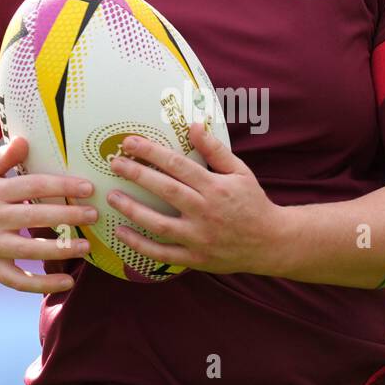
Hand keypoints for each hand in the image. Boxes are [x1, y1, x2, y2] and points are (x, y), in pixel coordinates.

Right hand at [0, 136, 98, 293]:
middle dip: (68, 216)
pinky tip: (66, 282)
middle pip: (36, 217)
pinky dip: (43, 284)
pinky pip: (18, 281)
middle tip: (94, 215)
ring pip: (30, 250)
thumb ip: (2, 157)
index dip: (62, 187)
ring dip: (61, 250)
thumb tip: (24, 140)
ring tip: (86, 246)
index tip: (88, 188)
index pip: (33, 186)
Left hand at [105, 122, 283, 275]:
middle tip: (115, 163)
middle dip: (137, 174)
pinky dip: (140, 245)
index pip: (178, 165)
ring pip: (159, 223)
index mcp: (216, 188)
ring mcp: (199, 238)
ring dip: (133, 210)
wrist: (271, 243)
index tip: (130, 142)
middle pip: (166, 190)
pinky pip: (162, 253)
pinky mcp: (195, 259)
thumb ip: (215, 150)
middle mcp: (206, 212)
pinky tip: (121, 233)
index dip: (152, 152)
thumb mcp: (240, 172)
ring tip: (112, 196)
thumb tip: (193, 125)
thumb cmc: (253, 203)